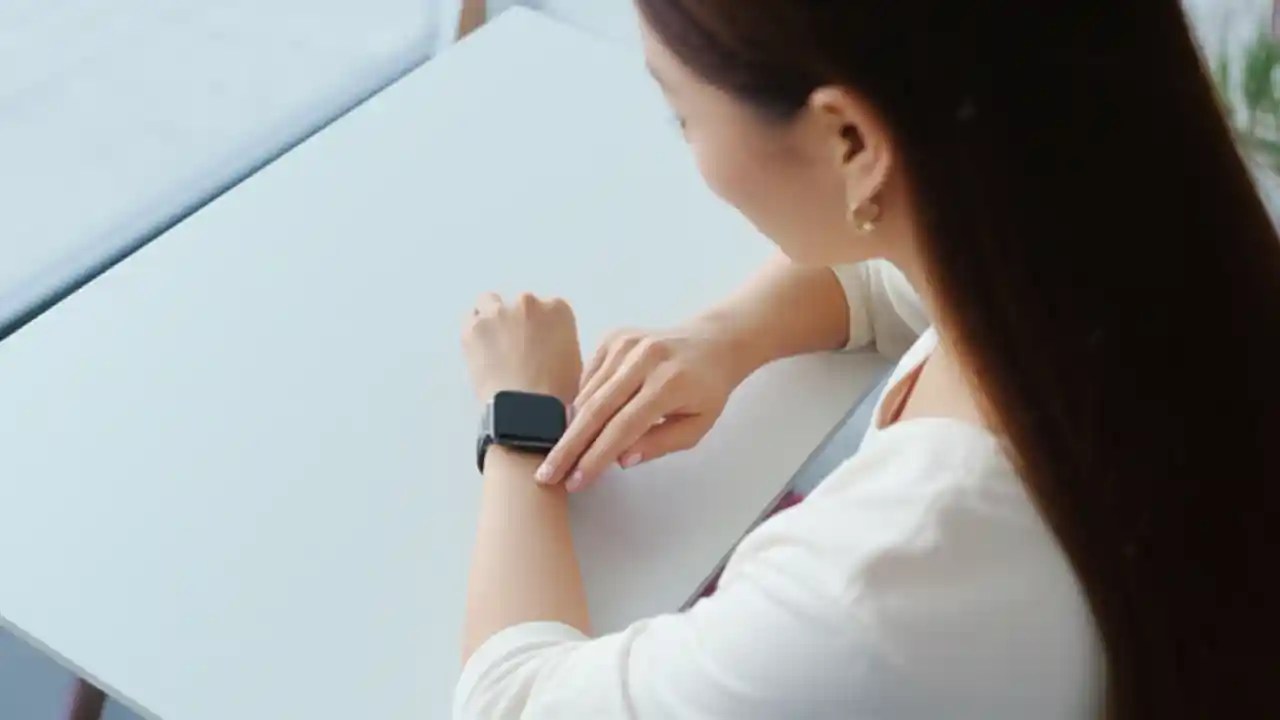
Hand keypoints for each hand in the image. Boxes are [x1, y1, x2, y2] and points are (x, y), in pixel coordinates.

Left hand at [462, 293, 582, 405]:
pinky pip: (469, 321)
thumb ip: (560, 341)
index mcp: (558, 309)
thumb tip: (548, 345)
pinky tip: (479, 352)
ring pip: (489, 303)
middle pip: (519, 303)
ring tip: (493, 345)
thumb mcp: (574, 361)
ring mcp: (497, 312)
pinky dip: (473, 333)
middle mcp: (528, 302)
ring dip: (492, 319)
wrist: (525, 408)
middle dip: (517, 320)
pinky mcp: (472, 328)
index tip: (539, 343)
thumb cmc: (556, 391)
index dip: (543, 327)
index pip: (550, 308)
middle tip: (516, 346)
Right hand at [538, 320, 754, 491]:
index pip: (623, 427)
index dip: (596, 457)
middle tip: (548, 473)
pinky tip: (579, 424)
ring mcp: (626, 345)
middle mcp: (643, 359)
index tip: (576, 480)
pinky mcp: (614, 338)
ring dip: (570, 428)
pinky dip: (581, 403)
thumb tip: (620, 459)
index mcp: (668, 384)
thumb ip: (660, 444)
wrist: (713, 343)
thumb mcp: (697, 426)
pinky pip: (588, 378)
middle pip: (596, 410)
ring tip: (559, 456)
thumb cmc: (707, 389)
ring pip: (587, 394)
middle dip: (569, 446)